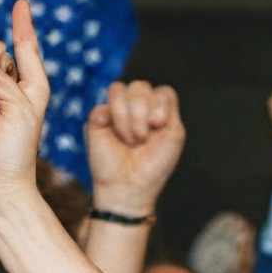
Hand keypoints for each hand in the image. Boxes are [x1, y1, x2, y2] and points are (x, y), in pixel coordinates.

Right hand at [87, 79, 184, 217]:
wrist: (131, 186)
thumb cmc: (154, 165)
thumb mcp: (173, 135)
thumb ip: (168, 108)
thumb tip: (147, 93)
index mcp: (157, 111)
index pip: (162, 92)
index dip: (160, 106)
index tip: (159, 128)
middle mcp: (137, 108)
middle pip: (141, 86)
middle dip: (144, 112)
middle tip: (144, 138)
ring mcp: (116, 111)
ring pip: (120, 89)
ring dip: (129, 117)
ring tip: (131, 139)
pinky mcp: (98, 118)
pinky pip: (103, 104)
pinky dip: (115, 121)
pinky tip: (117, 137)